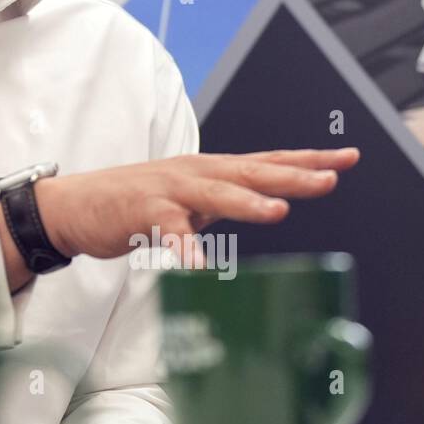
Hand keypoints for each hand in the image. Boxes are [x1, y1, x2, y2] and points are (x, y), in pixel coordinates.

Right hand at [36, 147, 359, 266]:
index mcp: (211, 170)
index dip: (307, 158)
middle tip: (330, 178)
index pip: (267, 160)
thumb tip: (260, 203)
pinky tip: (200, 266)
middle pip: (250, 170)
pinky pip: (168, 231)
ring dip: (246, 201)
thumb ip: (222, 200)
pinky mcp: (142, 210)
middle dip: (291, 174)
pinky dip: (185, 248)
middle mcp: (195, 172)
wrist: (76, 206)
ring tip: (277, 210)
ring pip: (215, 193)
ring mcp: (169, 188)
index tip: (347, 157)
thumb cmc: (133, 203)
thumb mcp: (189, 199)